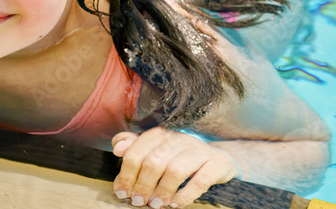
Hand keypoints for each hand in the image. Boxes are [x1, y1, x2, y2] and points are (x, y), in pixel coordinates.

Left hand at [111, 128, 240, 207]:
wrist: (218, 159)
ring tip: (156, 205)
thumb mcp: (156, 149)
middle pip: (154, 161)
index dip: (126, 174)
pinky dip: (185, 195)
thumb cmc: (180, 157)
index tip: (122, 192)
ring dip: (162, 191)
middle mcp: (179, 139)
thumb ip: (134, 148)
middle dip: (143, 184)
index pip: (137, 151)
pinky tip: (175, 204)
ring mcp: (199, 150)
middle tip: (137, 201)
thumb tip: (117, 149)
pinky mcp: (216, 164)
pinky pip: (199, 181)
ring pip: (175, 170)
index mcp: (161, 134)